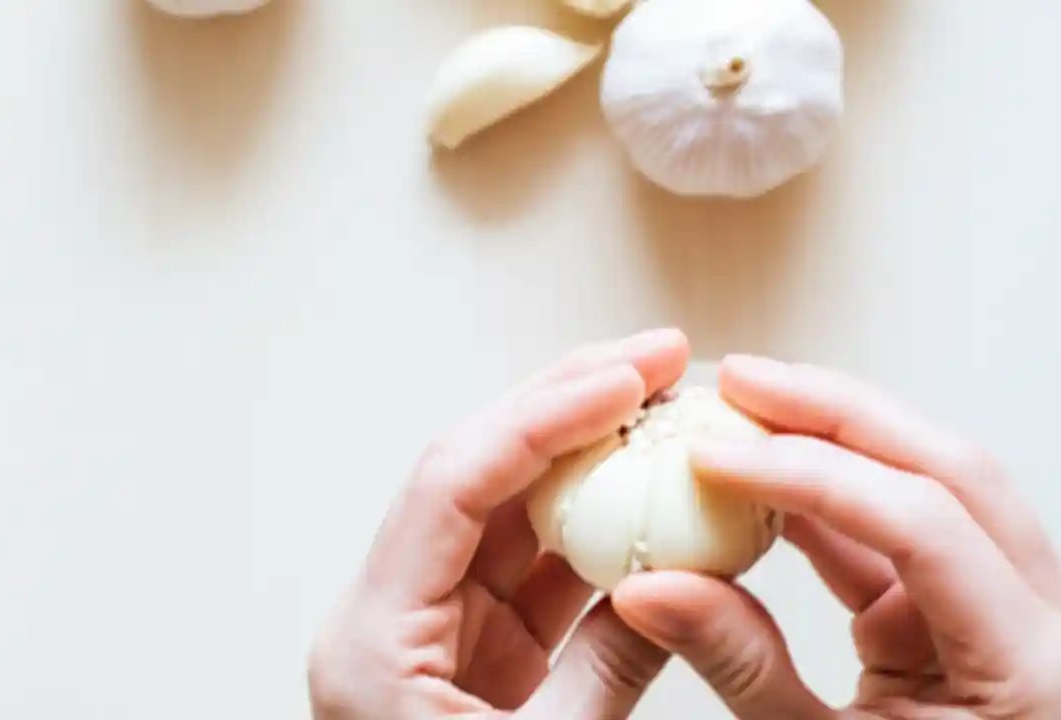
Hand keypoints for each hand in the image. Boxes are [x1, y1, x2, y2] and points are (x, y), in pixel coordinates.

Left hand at [308, 330, 689, 719]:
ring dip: (592, 456)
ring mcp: (438, 627)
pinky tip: (651, 491)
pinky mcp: (480, 649)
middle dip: (569, 404)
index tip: (625, 381)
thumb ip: (610, 672)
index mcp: (374, 639)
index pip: (452, 486)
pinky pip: (543, 564)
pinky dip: (600, 526)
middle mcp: (396, 614)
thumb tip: (685, 579)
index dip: (542, 419)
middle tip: (653, 357)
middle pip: (480, 473)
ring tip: (662, 405)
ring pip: (517, 509)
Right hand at [611, 355, 1060, 718]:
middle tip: (742, 382)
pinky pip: (902, 533)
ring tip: (745, 410)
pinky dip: (828, 504)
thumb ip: (741, 667)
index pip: (927, 525)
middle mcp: (1050, 624)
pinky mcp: (972, 608)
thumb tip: (649, 587)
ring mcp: (1018, 609)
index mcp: (1040, 673)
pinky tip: (764, 475)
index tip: (718, 456)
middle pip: (949, 472)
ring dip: (831, 442)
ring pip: (932, 484)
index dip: (811, 473)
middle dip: (834, 413)